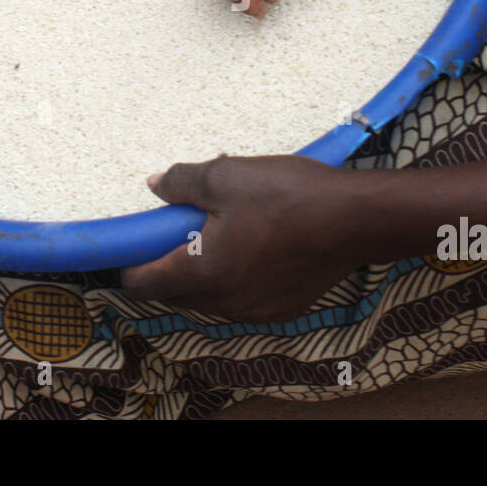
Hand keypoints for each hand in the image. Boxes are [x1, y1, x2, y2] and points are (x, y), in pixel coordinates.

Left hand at [120, 155, 367, 322]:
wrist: (356, 219)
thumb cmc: (290, 196)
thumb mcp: (227, 175)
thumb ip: (182, 182)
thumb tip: (154, 185)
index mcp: (202, 274)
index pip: (144, 284)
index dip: (129, 264)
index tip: (132, 244)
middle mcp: (225, 302)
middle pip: (175, 294)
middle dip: (167, 265)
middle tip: (177, 228)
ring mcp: (255, 310)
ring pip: (210, 297)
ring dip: (203, 272)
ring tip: (219, 232)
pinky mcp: (281, 308)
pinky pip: (242, 298)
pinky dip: (235, 278)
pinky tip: (253, 246)